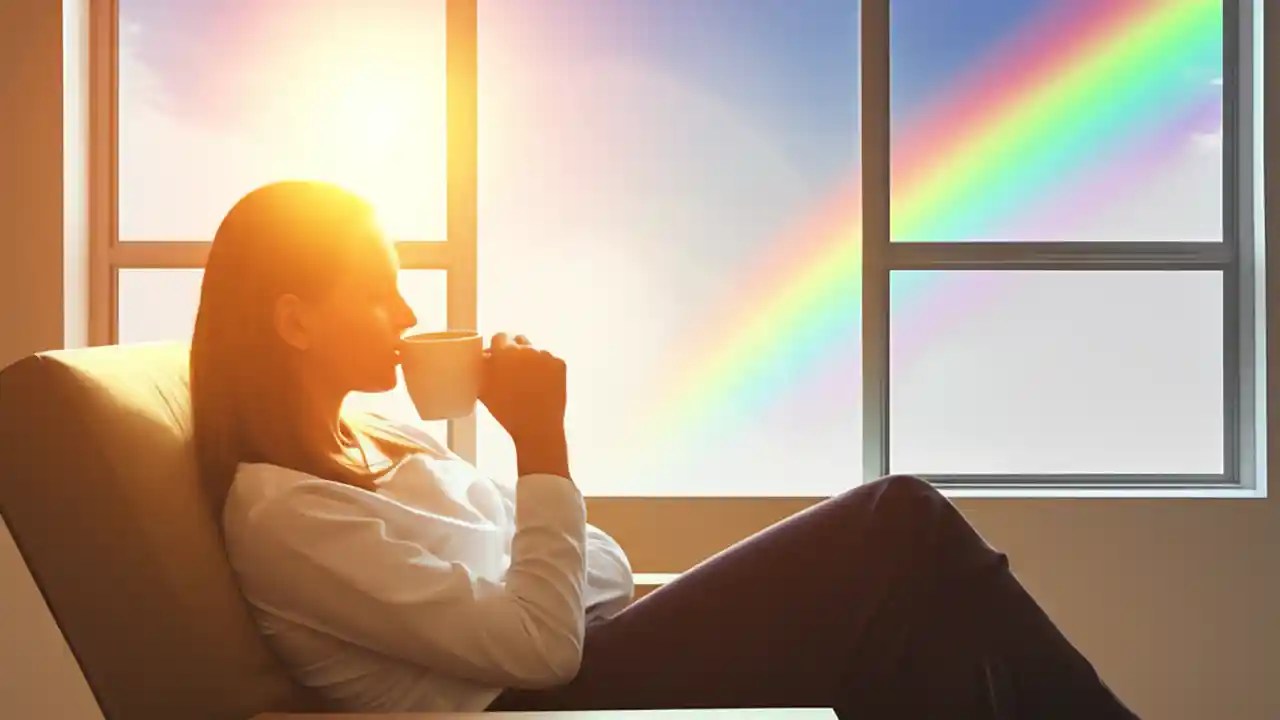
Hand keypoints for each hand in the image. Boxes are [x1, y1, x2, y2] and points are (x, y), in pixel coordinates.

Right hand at [478, 332, 566, 447]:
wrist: (537, 428)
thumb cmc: (507, 412)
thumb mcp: (484, 389)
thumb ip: (482, 367)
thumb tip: (484, 356)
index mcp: (505, 351)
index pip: (500, 336)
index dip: (498, 347)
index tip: (498, 357)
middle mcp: (527, 348)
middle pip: (519, 340)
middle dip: (514, 351)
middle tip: (512, 369)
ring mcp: (546, 355)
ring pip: (535, 351)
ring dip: (530, 360)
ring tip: (528, 382)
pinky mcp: (560, 364)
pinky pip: (550, 360)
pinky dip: (545, 368)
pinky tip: (541, 385)